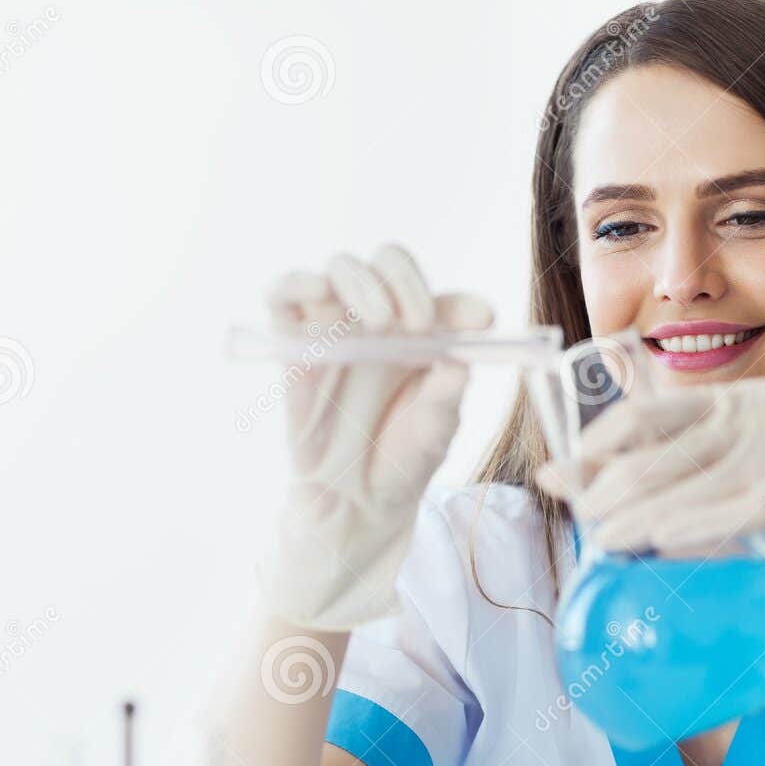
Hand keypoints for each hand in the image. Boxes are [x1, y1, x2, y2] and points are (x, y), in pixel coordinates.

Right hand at [255, 244, 491, 630]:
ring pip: (340, 268)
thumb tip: (457, 365)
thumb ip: (445, 399)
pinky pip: (283, 295)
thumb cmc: (401, 461)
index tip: (481, 321)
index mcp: (426, 336)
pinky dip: (295, 281)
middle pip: (387, 263)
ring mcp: (336, 328)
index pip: (444, 298)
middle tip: (419, 325)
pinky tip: (316, 289)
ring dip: (362, 282)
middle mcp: (382, 321)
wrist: (354, 502)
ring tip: (379, 322)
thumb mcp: (434, 435)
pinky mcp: (291, 344)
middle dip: (407, 284)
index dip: (462, 304)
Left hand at [535, 376, 764, 632]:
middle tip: (585, 515)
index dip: (606, 437)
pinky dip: (697, 527)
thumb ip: (631, 476)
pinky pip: (739, 512)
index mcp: (731, 400)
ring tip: (607, 540)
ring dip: (645, 516)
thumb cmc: (753, 512)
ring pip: (698, 485)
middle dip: (617, 484)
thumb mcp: (695, 486)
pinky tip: (662, 541)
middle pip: (670, 450)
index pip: (653, 410)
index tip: (570, 467)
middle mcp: (762, 412)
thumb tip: (548, 476)